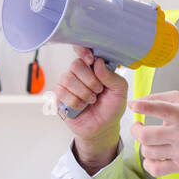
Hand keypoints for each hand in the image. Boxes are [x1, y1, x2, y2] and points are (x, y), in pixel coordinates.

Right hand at [55, 46, 127, 169]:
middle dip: (90, 80)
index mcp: (94, 67)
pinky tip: (81, 106)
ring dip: (83, 93)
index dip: (83, 51)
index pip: (83, 50)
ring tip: (91, 101)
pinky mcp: (59, 95)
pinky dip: (75, 101)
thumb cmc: (111, 108)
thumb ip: (112, 76)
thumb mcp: (120, 92)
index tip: (91, 59)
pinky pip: (62, 92)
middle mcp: (79, 72)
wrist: (101, 128)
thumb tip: (97, 62)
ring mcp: (68, 83)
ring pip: (68, 79)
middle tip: (98, 91)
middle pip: (76, 64)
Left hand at [128, 91, 178, 177]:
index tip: (134, 105)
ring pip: (148, 152)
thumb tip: (136, 103)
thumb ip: (158, 99)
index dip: (141, 106)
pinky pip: (156, 169)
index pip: (158, 109)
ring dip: (144, 145)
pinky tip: (152, 156)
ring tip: (150, 140)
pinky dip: (148, 163)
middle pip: (146, 136)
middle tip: (138, 126)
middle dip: (136, 130)